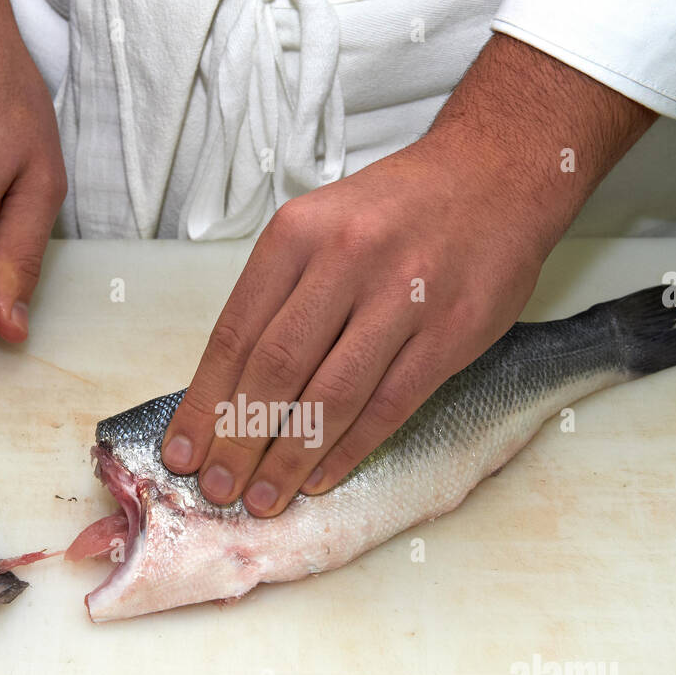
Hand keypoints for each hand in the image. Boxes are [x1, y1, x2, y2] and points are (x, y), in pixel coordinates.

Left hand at [160, 35, 655, 515]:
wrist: (494, 175)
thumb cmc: (397, 208)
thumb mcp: (319, 224)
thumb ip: (279, 295)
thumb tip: (228, 387)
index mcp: (298, 233)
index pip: (235, 335)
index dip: (203, 404)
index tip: (181, 453)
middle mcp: (346, 261)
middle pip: (275, 371)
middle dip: (237, 442)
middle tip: (216, 488)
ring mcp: (402, 297)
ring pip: (331, 397)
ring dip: (289, 459)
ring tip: (263, 499)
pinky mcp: (449, 332)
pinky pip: (388, 406)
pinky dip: (349, 449)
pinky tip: (320, 478)